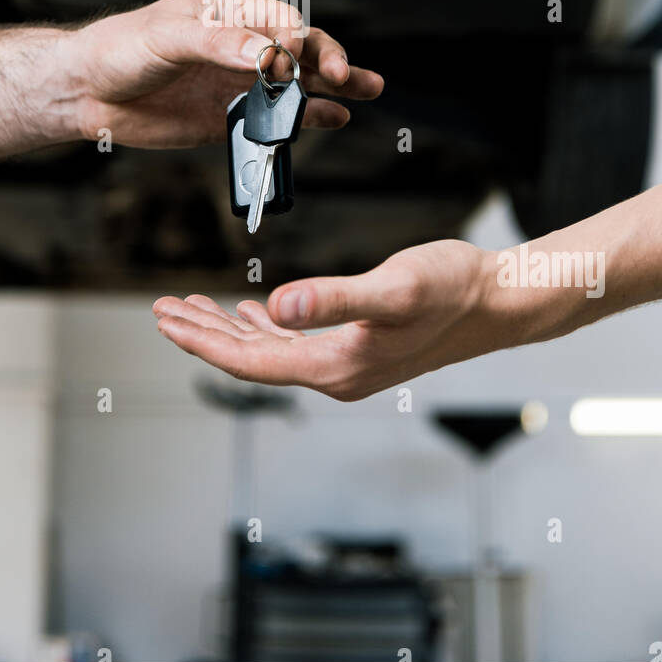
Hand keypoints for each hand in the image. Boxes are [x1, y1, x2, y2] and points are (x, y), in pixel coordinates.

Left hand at [67, 0, 383, 148]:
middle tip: (349, 77)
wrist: (86, 91)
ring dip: (333, 87)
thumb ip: (217, 43)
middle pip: (301, 50)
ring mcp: (238, 82)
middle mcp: (240, 45)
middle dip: (330, 60)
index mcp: (228, 12)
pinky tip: (335, 118)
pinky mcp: (228, 117)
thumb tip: (265, 54)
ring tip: (368, 90)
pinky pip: (275, 118)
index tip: (297, 62)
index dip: (298, 40)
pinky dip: (307, 118)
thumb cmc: (120, 48)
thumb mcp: (167, 37)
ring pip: (297, 83)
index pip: (280, 22)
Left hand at [154, 240, 534, 399]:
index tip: (164, 320)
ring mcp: (348, 364)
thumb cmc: (454, 289)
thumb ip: (333, 298)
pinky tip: (254, 313)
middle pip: (251, 360)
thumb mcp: (392, 287)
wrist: (501, 301)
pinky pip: (297, 345)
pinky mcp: (360, 347)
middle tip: (160, 311)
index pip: (250, 361)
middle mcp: (336, 375)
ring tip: (191, 310)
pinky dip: (266, 328)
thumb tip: (276, 306)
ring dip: (228, 330)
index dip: (202, 341)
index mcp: (335, 368)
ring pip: (271, 352)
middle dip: (203, 335)